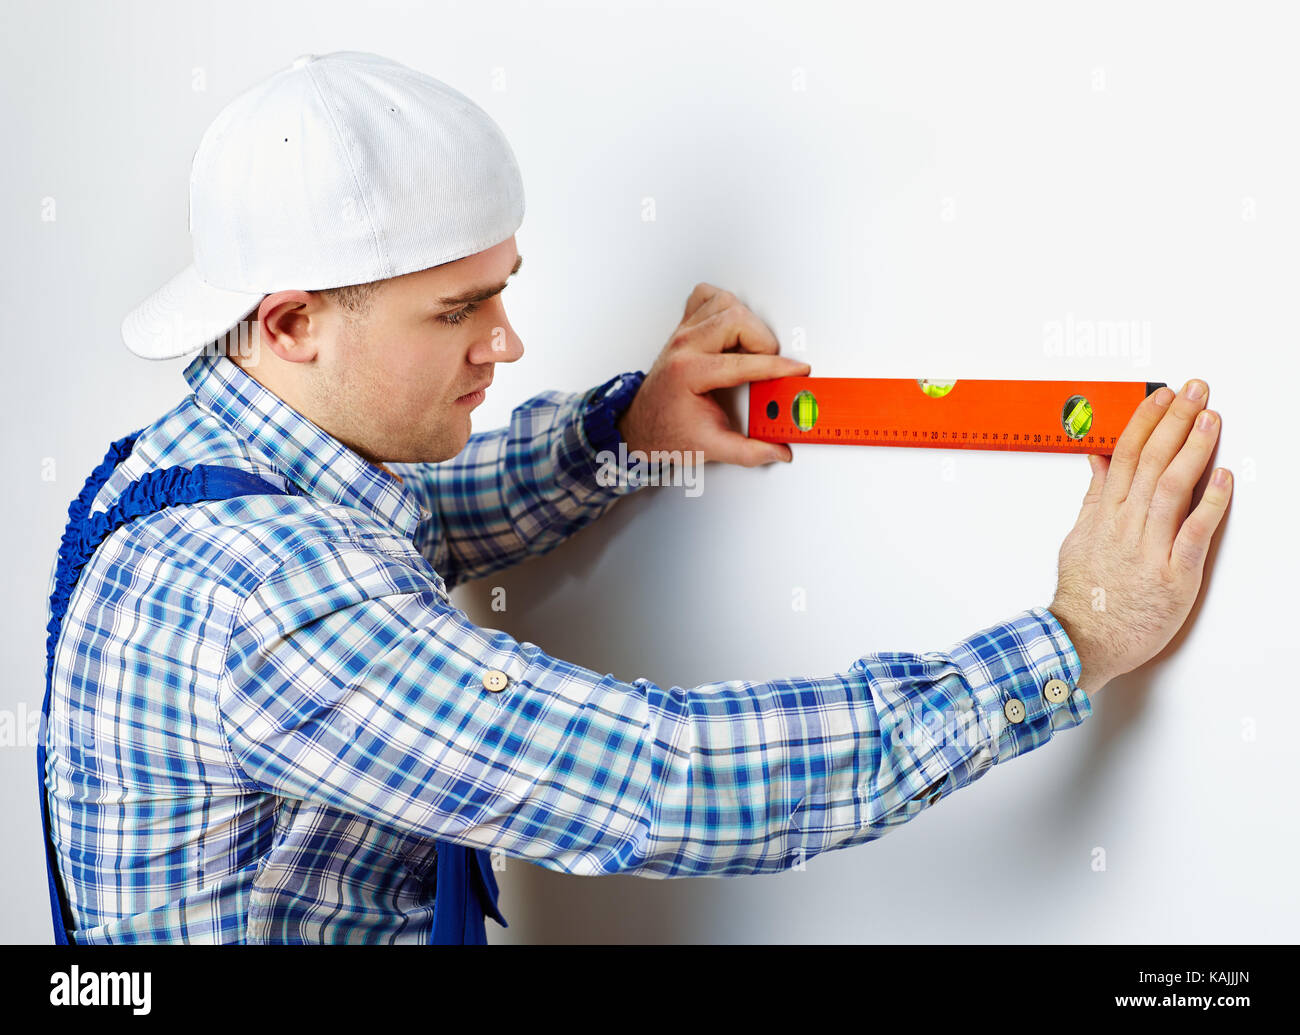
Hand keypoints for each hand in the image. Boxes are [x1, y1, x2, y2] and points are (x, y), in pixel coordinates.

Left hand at [616, 283, 810, 464]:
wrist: (641, 426)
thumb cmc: (666, 431)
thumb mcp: (710, 447)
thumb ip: (748, 452)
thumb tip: (778, 450)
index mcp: (689, 372)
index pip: (742, 363)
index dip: (776, 368)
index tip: (796, 371)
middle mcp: (684, 346)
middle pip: (735, 320)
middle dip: (762, 341)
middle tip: (769, 364)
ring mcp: (683, 333)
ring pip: (725, 303)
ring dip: (746, 322)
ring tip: (753, 349)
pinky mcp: (685, 328)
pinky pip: (707, 297)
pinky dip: (725, 307)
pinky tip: (732, 328)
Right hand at [1048, 379, 1231, 698]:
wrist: (1084, 640)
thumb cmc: (1084, 595)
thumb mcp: (1080, 538)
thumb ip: (1094, 498)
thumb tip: (1099, 460)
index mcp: (1105, 514)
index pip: (1126, 454)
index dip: (1145, 421)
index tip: (1162, 396)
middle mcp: (1126, 525)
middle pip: (1151, 461)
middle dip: (1175, 420)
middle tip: (1195, 391)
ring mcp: (1149, 548)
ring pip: (1171, 488)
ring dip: (1193, 449)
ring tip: (1210, 419)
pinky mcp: (1173, 575)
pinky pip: (1193, 533)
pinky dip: (1209, 504)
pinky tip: (1223, 478)